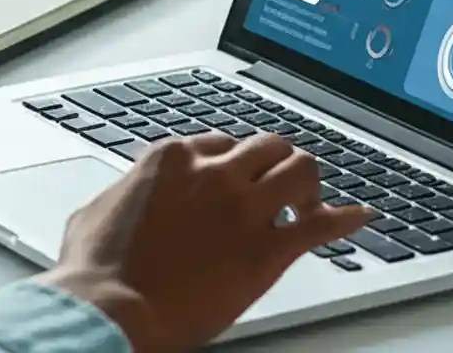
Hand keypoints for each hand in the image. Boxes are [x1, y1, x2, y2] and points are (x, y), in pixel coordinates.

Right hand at [38, 132, 370, 350]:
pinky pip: (320, 226)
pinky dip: (344, 219)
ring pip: (300, 170)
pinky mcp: (266, 251)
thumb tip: (127, 197)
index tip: (237, 178)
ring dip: (308, 184)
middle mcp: (215, 175)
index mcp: (174, 161)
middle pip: (267, 147)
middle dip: (277, 164)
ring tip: (309, 203)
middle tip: (281, 187)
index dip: (233, 162)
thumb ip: (124, 195)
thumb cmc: (94, 273)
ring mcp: (244, 210)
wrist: (109, 310)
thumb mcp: (94, 215)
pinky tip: (357, 218)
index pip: (221, 142)